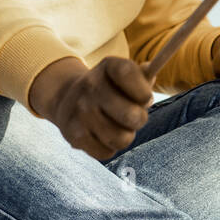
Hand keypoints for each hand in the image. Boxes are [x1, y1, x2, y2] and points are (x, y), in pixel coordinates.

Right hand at [38, 56, 153, 160]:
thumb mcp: (125, 76)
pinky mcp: (73, 135)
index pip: (128, 74)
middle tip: (135, 117)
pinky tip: (103, 135)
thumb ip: (144, 75)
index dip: (143, 91)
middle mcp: (91, 86)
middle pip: (132, 116)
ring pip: (122, 139)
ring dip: (125, 136)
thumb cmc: (110, 89)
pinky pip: (107, 153)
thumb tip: (152, 69)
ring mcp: (81, 111)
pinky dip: (109, 148)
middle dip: (140, 120)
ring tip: (118, 127)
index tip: (146, 99)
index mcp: (108, 66)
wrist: (68, 99)